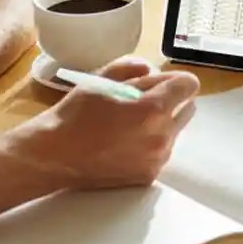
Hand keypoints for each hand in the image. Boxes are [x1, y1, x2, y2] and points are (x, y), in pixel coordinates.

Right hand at [10, 58, 199, 189]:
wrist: (54, 157)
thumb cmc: (75, 115)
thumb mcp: (101, 80)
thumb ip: (131, 68)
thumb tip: (152, 69)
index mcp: (153, 108)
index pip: (188, 85)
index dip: (176, 79)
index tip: (161, 82)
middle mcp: (162, 135)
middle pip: (188, 108)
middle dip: (171, 100)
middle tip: (142, 102)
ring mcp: (157, 158)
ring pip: (175, 131)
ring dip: (161, 123)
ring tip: (130, 124)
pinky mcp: (149, 175)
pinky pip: (162, 152)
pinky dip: (151, 144)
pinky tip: (126, 143)